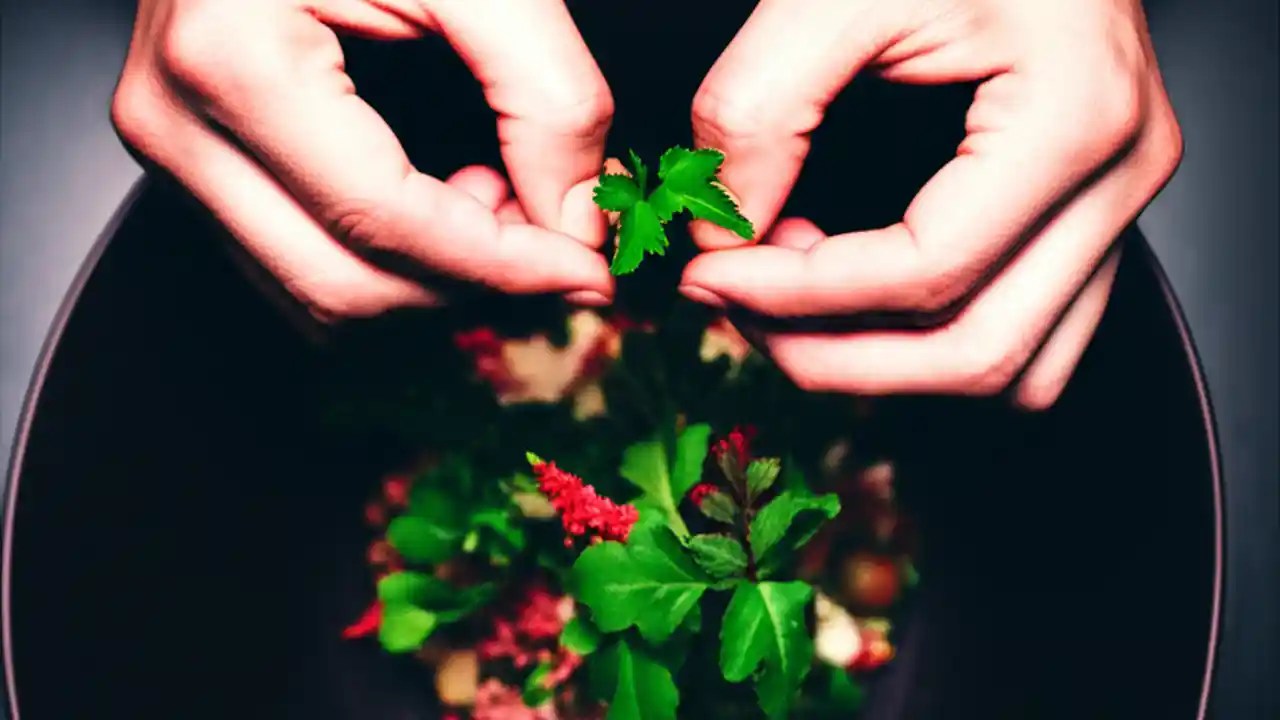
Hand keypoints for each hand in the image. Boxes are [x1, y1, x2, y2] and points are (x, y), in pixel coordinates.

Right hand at [111, 0, 614, 322]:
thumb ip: (546, 93)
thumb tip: (578, 221)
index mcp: (233, 58)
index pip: (384, 222)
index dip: (504, 268)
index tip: (590, 272)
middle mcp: (177, 121)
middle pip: (344, 287)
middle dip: (471, 284)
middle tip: (556, 233)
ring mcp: (173, 148)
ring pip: (317, 295)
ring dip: (430, 280)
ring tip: (495, 193)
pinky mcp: (193, 160)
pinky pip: (297, 264)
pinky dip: (388, 261)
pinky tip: (442, 197)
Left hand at [681, 0, 1182, 408]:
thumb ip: (761, 106)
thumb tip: (725, 230)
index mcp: (1074, 117)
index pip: (928, 271)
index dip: (799, 296)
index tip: (710, 274)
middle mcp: (1120, 175)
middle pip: (979, 352)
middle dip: (835, 357)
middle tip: (737, 310)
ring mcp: (1118, 201)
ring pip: (1015, 368)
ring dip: (888, 364)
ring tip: (794, 302)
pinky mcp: (1094, 210)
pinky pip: (1030, 333)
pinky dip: (934, 341)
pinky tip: (856, 288)